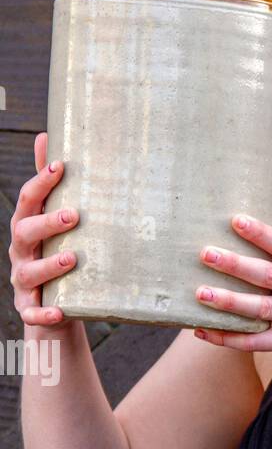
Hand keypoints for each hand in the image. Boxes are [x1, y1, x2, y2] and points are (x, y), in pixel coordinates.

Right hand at [8, 132, 80, 332]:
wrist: (53, 306)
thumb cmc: (55, 252)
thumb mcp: (50, 218)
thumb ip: (47, 184)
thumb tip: (45, 135)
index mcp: (26, 226)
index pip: (28, 200)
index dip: (41, 182)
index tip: (62, 166)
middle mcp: (21, 251)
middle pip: (24, 232)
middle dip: (47, 223)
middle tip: (74, 215)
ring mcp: (24, 282)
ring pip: (29, 273)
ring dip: (48, 265)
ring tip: (72, 259)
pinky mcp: (30, 309)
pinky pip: (33, 313)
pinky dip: (43, 314)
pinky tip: (59, 312)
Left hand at [193, 214, 271, 377]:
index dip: (261, 233)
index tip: (236, 220)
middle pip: (267, 275)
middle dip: (235, 264)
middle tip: (205, 253)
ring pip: (259, 309)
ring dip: (229, 302)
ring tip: (200, 294)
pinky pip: (257, 342)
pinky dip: (230, 339)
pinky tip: (204, 332)